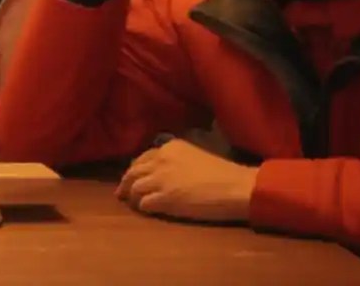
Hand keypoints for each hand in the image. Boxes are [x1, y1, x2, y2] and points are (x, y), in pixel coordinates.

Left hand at [117, 138, 257, 222]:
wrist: (236, 187)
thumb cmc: (223, 173)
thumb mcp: (194, 155)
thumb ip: (175, 159)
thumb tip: (163, 169)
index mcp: (168, 147)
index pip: (142, 158)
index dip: (135, 169)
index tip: (133, 177)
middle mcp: (160, 160)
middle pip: (133, 172)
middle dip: (126, 183)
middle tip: (122, 193)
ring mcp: (160, 179)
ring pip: (134, 188)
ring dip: (132, 197)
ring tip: (133, 204)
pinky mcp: (165, 198)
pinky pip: (144, 204)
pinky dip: (143, 208)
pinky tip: (147, 211)